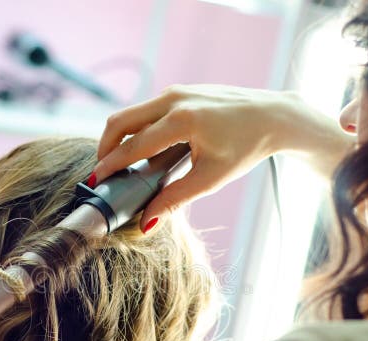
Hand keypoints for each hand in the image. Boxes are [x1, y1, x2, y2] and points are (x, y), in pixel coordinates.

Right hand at [93, 84, 353, 231]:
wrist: (272, 117)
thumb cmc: (246, 148)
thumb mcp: (211, 178)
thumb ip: (175, 199)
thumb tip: (147, 223)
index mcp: (183, 120)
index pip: (134, 146)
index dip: (110, 166)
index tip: (94, 182)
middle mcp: (174, 99)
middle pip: (120, 121)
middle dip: (105, 148)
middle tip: (102, 173)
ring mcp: (175, 91)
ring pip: (131, 114)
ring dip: (119, 138)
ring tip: (120, 166)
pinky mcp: (179, 91)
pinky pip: (146, 110)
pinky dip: (136, 129)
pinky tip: (142, 151)